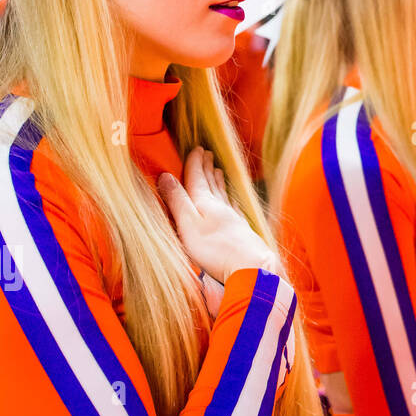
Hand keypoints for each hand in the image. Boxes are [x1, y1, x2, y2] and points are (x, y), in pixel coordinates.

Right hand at [157, 147, 278, 285]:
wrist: (251, 267)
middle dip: (207, 168)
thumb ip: (177, 201)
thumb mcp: (188, 224)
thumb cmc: (214, 249)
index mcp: (205, 203)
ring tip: (217, 170)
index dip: (195, 164)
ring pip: (223, 194)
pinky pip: (233, 208)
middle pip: (212, 183)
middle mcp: (220, 207)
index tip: (196, 148)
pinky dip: (229, 199)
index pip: (197, 178)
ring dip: (218, 181)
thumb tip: (165, 176)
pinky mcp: (240, 231)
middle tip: (207, 153)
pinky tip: (232, 200)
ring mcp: (232, 219)